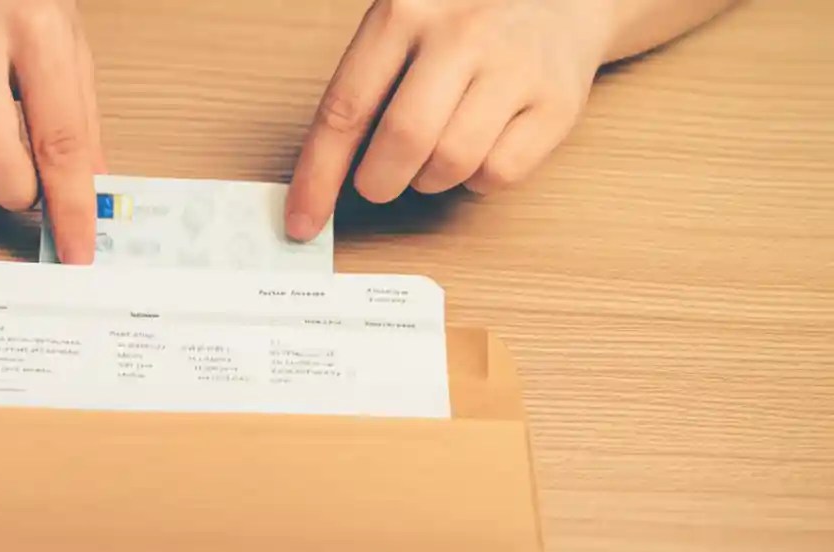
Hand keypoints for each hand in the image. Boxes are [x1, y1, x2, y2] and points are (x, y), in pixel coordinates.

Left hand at [286, 0, 607, 239]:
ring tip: (438, 151)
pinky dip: (479, 179)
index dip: (318, 176)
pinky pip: (500, 173)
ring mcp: (514, 66)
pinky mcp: (557, 102)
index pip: (346, 109)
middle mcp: (461, 34)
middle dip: (380, 182)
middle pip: (403, 141)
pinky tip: (482, 147)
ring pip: (452, 164)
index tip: (303, 222)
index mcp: (405, 12)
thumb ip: (365, 89)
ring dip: (431, 180)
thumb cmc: (462, 24)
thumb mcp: (404, 28)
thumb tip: (318, 179)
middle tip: (379, 181)